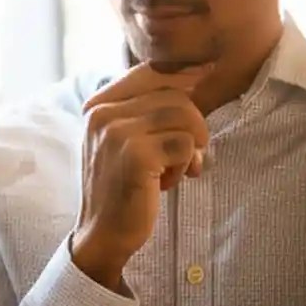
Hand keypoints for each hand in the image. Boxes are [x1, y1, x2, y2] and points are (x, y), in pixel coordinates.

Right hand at [73, 62, 212, 288]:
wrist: (102, 233)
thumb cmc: (120, 186)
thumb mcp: (124, 141)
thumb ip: (146, 111)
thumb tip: (196, 75)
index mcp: (98, 106)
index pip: (150, 73)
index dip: (184, 76)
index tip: (208, 78)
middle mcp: (103, 114)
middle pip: (174, 95)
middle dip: (193, 125)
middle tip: (187, 154)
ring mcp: (117, 133)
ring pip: (184, 116)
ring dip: (190, 146)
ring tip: (175, 169)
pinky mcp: (136, 155)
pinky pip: (184, 144)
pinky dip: (185, 165)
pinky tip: (166, 182)